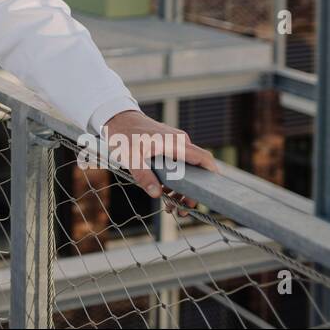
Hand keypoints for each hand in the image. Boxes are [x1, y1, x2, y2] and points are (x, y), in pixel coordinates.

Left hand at [100, 109, 221, 217]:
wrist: (117, 118)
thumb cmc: (124, 135)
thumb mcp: (131, 157)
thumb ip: (144, 175)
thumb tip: (157, 194)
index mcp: (176, 143)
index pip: (203, 158)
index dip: (212, 175)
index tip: (212, 194)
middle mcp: (180, 143)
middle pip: (196, 170)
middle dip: (191, 193)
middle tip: (182, 211)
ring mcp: (175, 144)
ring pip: (186, 170)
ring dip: (181, 189)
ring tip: (170, 207)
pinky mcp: (168, 147)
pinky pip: (177, 166)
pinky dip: (174, 180)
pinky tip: (163, 193)